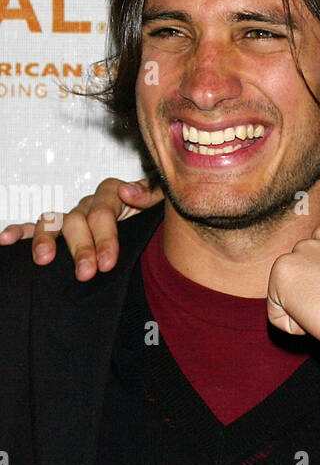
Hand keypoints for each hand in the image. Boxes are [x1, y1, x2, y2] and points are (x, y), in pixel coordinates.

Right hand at [0, 178, 162, 278]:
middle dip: (81, 248)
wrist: (149, 226)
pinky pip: (35, 228)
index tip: (108, 262)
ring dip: (48, 241)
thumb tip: (128, 192)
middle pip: (78, 221)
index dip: (105, 236)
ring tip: (45, 260)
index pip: (104, 211)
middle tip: (85, 272)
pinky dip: (20, 232)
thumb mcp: (160, 203)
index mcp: (112, 195)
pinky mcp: (59, 231)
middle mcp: (88, 204)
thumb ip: (150, 195)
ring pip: (55, 223)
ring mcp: (72, 217)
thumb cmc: (153, 216)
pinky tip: (5, 239)